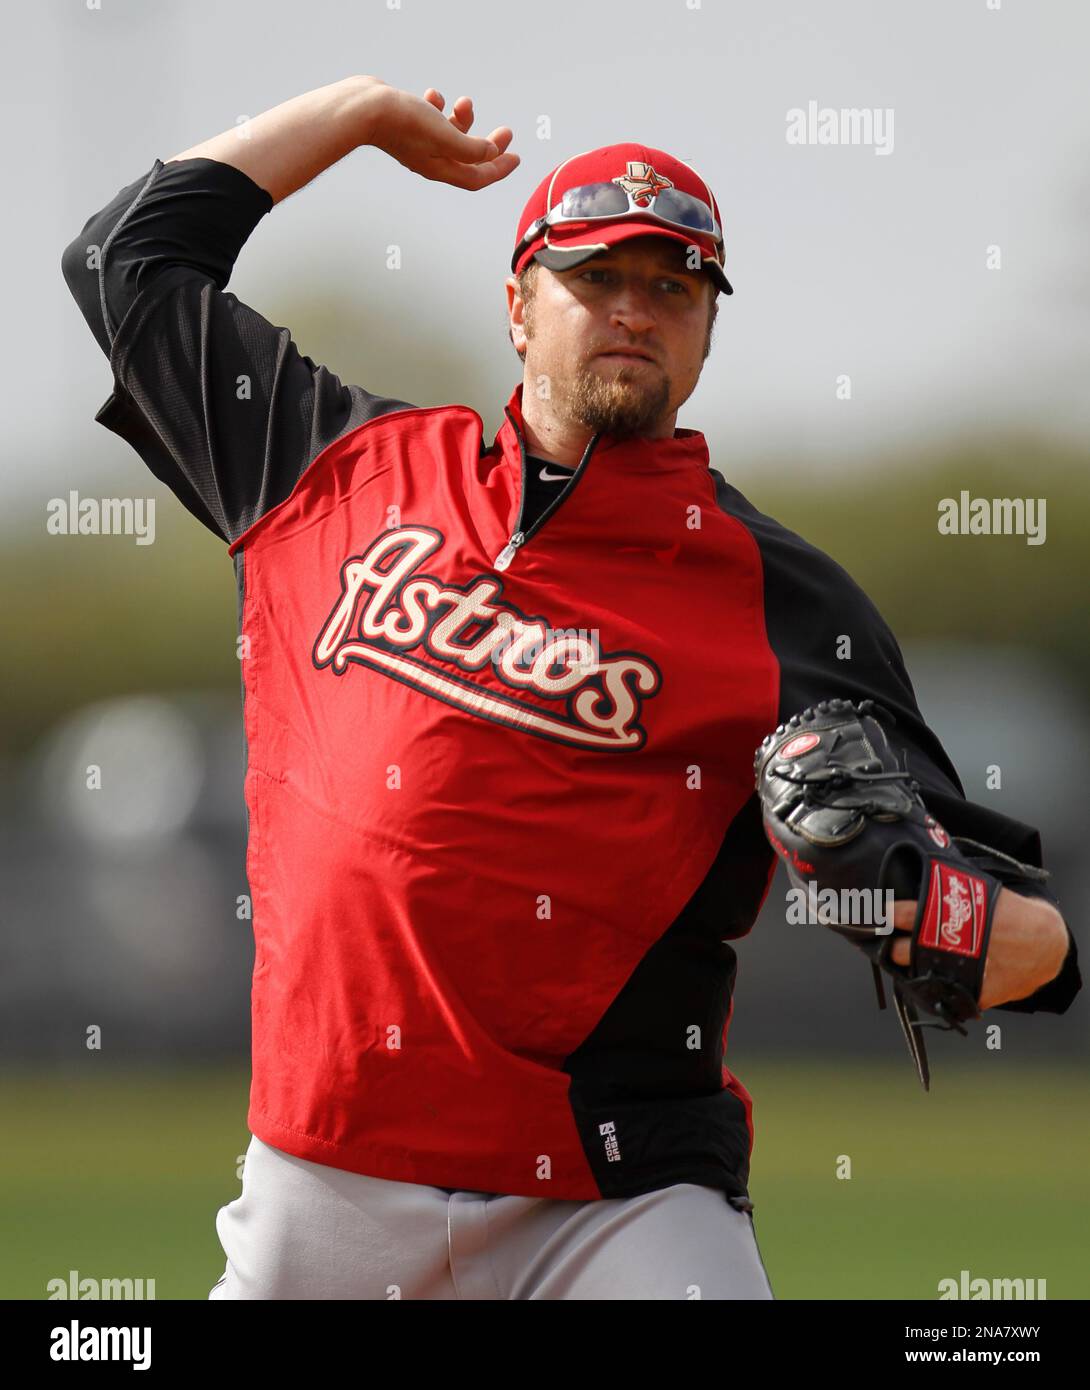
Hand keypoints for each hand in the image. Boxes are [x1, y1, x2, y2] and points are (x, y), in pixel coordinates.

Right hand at [367, 83, 518, 189]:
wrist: (363, 107)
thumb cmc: (401, 122)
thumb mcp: (444, 135)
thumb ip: (470, 147)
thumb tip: (491, 152)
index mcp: (439, 168)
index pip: (477, 177)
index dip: (499, 170)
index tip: (516, 158)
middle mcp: (430, 159)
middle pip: (468, 158)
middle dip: (489, 145)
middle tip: (506, 132)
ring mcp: (418, 143)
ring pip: (451, 136)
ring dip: (464, 119)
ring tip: (464, 102)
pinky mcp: (408, 126)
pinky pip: (432, 119)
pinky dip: (439, 108)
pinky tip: (434, 96)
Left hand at [889, 889, 1069, 1010]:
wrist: (1046, 944)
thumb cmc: (1010, 913)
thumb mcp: (980, 892)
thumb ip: (949, 890)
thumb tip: (920, 870)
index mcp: (955, 915)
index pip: (908, 914)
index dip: (886, 914)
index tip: (873, 914)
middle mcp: (956, 944)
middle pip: (904, 951)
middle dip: (893, 947)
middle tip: (889, 942)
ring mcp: (964, 971)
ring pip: (919, 975)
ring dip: (911, 968)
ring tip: (909, 960)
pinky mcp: (976, 993)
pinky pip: (943, 995)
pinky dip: (937, 988)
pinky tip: (934, 979)